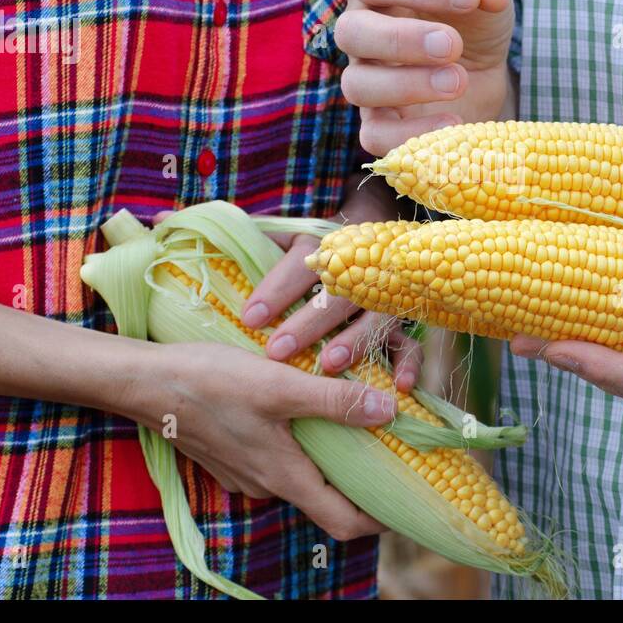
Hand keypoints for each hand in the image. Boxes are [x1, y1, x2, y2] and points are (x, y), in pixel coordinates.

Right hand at [139, 341, 395, 539]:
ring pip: (300, 475)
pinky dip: (298, 444)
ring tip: (354, 422)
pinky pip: (276, 460)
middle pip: (326, 499)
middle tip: (391, 450)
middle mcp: (266, 485)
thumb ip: (335, 401)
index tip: (408, 502)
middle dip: (359, 480)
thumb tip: (388, 413)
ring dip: (328, 457)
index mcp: (284, 477)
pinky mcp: (229, 456)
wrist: (144, 381)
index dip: (380, 520)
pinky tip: (305, 412)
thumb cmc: (210, 382)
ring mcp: (245, 473)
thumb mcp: (280, 385)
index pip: (344, 522)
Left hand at [239, 179, 423, 390]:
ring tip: (329, 365)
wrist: (366, 244)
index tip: (250, 318)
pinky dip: (408, 364)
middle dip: (308, 323)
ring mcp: (383, 296)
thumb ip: (253, 244)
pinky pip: (410, 343)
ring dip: (354, 340)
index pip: (298, 264)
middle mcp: (357, 269)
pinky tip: (400, 386)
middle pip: (336, 293)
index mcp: (321, 247)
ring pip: (374, 316)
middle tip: (278, 350)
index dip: (276, 290)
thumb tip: (212, 236)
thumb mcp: (279, 239)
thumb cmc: (305, 255)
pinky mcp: (399, 323)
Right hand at [335, 0, 514, 155]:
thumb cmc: (472, 11)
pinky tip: (455, 123)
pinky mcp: (381, 125)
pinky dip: (411, 135)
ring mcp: (366, 82)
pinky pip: (374, 137)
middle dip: (402, 40)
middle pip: (350, 33)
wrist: (485, 64)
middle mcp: (361, 34)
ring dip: (408, 85)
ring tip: (459, 81)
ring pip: (357, 86)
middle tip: (454, 45)